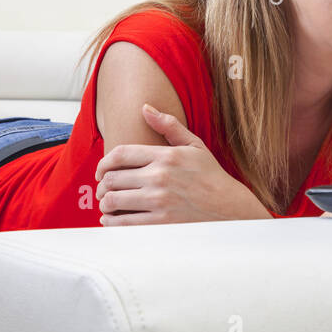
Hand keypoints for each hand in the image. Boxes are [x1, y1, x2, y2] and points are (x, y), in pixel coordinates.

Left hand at [94, 103, 269, 223]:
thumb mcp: (194, 145)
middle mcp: (160, 177)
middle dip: (103, 184)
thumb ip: (168, 126)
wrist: (230, 208)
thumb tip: (145, 108)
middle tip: (103, 188)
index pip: (120, 154)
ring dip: (104, 203)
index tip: (101, 170)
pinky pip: (123, 223)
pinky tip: (111, 220)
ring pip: (113, 200)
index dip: (104, 163)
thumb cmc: (211, 175)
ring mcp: (159, 201)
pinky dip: (110, 222)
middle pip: (113, 178)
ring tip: (107, 204)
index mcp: (166, 155)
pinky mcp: (160, 223)